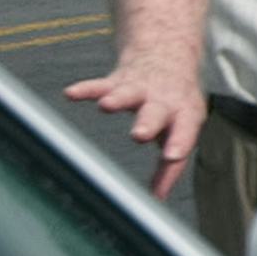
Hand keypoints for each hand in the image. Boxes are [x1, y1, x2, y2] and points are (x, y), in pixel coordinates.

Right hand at [67, 66, 207, 197]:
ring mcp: (140, 89)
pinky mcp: (118, 82)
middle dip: (148, 123)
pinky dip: (87, 90)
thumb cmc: (176, 104)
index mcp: (184, 115)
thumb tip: (157, 200)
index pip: (185, 131)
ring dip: (119, 100)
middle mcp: (163, 101)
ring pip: (129, 94)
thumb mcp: (182, 130)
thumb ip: (170, 166)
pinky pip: (100, 85)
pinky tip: (71, 93)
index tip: (171, 155)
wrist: (170, 55)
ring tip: (106, 106)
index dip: (179, 143)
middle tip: (140, 134)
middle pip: (157, 113)